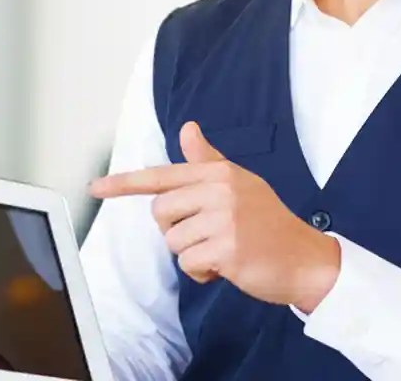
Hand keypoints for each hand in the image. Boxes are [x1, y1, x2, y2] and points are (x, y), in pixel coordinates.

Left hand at [90, 121, 340, 311]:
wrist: (304, 258)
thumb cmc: (268, 223)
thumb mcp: (240, 184)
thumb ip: (208, 161)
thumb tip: (188, 128)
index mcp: (220, 173)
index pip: (162, 175)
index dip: (124, 183)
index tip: (95, 188)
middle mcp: (220, 190)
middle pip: (160, 214)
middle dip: (177, 231)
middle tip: (208, 234)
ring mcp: (224, 219)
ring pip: (172, 241)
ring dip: (191, 254)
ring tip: (221, 251)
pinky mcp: (226, 248)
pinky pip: (188, 263)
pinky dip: (202, 272)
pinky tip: (226, 266)